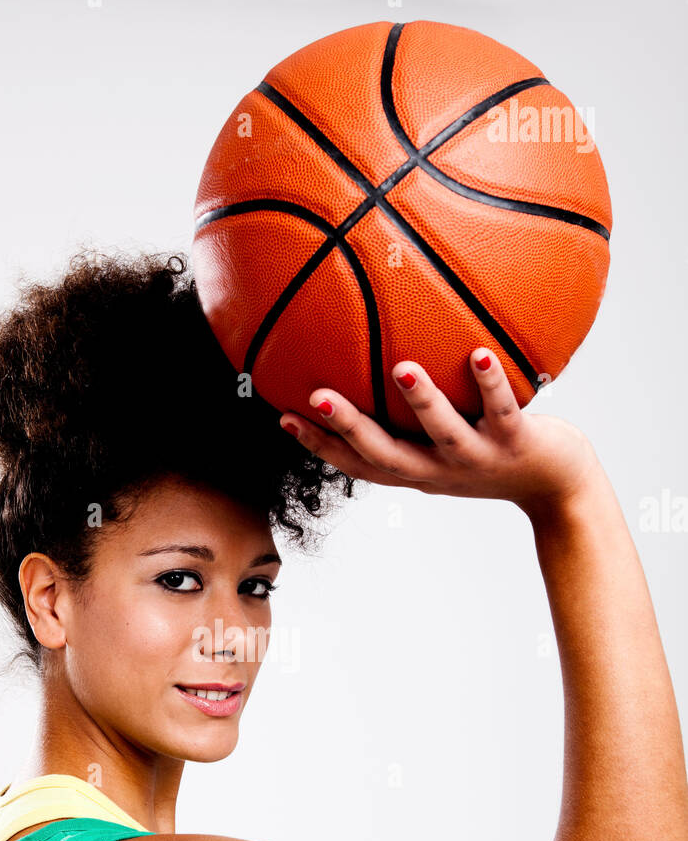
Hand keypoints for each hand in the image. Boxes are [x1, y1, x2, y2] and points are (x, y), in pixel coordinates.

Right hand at [279, 347, 601, 517]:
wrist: (557, 486)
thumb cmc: (495, 453)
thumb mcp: (447, 440)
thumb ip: (413, 416)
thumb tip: (380, 359)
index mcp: (417, 470)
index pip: (358, 463)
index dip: (320, 445)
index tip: (283, 418)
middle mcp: (440, 468)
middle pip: (386, 454)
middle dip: (350, 426)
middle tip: (317, 397)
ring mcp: (477, 457)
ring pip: (444, 431)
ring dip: (422, 401)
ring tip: (401, 368)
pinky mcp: (517, 442)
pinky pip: (502, 409)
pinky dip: (490, 383)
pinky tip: (480, 354)